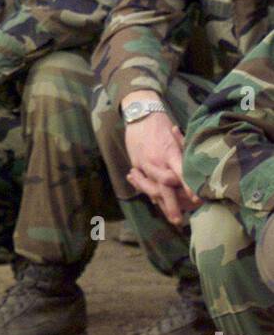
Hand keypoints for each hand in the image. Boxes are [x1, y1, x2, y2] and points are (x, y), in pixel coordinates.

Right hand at [124, 106, 200, 225]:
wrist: (140, 114)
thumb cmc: (163, 125)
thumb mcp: (177, 138)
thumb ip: (186, 154)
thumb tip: (197, 173)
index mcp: (170, 153)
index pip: (181, 174)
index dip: (189, 187)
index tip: (197, 200)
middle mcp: (157, 160)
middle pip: (164, 187)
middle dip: (172, 205)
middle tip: (179, 220)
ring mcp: (145, 163)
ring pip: (151, 188)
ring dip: (160, 203)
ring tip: (168, 216)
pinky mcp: (136, 164)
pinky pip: (142, 182)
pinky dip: (147, 192)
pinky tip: (154, 200)